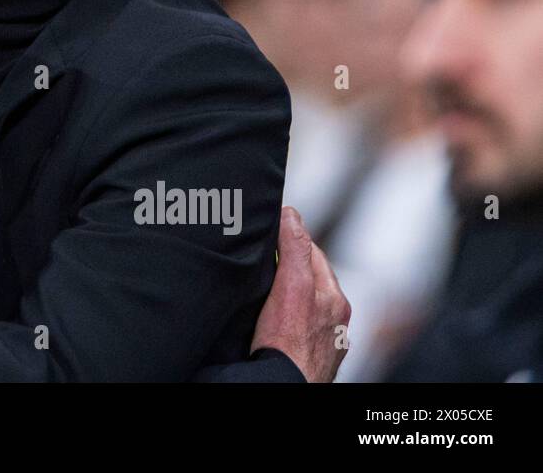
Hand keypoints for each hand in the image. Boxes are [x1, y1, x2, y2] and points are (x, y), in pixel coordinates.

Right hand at [251, 206, 351, 382]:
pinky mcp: (312, 355)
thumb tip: (292, 214)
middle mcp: (335, 318)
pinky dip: (290, 319)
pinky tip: (274, 323)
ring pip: (307, 303)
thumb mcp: (292, 286)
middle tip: (265, 258)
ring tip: (267, 290)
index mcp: (334, 297)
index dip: (290, 238)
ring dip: (291, 293)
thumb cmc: (289, 346)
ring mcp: (325, 338)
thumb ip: (294, 249)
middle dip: (291, 265)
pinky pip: (301, 327)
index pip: (312, 252)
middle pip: (311, 278)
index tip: (271, 230)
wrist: (285, 385)